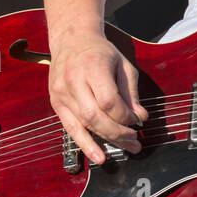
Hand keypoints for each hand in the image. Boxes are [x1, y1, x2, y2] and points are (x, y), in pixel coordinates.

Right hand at [46, 30, 148, 164]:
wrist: (72, 40)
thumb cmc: (101, 53)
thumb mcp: (123, 65)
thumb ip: (131, 92)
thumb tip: (140, 117)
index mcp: (93, 66)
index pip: (109, 100)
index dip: (125, 116)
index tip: (137, 121)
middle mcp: (74, 80)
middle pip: (95, 116)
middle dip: (118, 133)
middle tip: (135, 142)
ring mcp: (61, 92)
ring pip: (84, 124)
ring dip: (106, 141)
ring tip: (126, 148)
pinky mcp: (56, 102)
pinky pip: (70, 128)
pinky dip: (85, 144)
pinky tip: (98, 156)